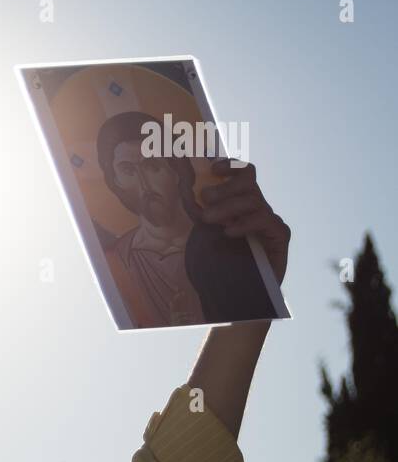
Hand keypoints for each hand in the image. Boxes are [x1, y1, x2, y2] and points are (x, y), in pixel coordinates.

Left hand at [199, 159, 289, 285]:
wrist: (233, 295)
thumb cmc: (216, 265)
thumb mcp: (202, 233)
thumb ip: (199, 212)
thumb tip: (182, 190)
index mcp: (239, 204)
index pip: (244, 174)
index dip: (231, 166)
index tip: (213, 168)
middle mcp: (257, 208)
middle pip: (248, 183)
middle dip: (225, 187)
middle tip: (204, 199)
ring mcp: (270, 221)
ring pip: (253, 200)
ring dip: (228, 207)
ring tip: (207, 219)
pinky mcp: (280, 236)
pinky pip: (265, 220)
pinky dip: (245, 223)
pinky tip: (229, 232)